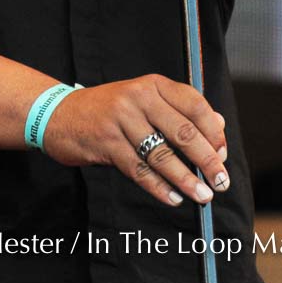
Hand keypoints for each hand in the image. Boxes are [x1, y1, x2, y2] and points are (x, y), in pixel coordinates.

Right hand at [40, 74, 230, 206]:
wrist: (59, 114)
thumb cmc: (108, 109)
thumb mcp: (143, 99)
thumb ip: (179, 110)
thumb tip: (219, 127)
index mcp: (153, 84)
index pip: (194, 104)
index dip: (213, 132)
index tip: (223, 154)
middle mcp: (138, 97)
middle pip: (182, 131)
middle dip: (207, 160)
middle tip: (221, 181)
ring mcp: (121, 120)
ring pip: (161, 154)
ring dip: (185, 179)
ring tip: (202, 194)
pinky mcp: (106, 143)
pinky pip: (139, 169)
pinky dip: (158, 187)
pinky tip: (172, 198)